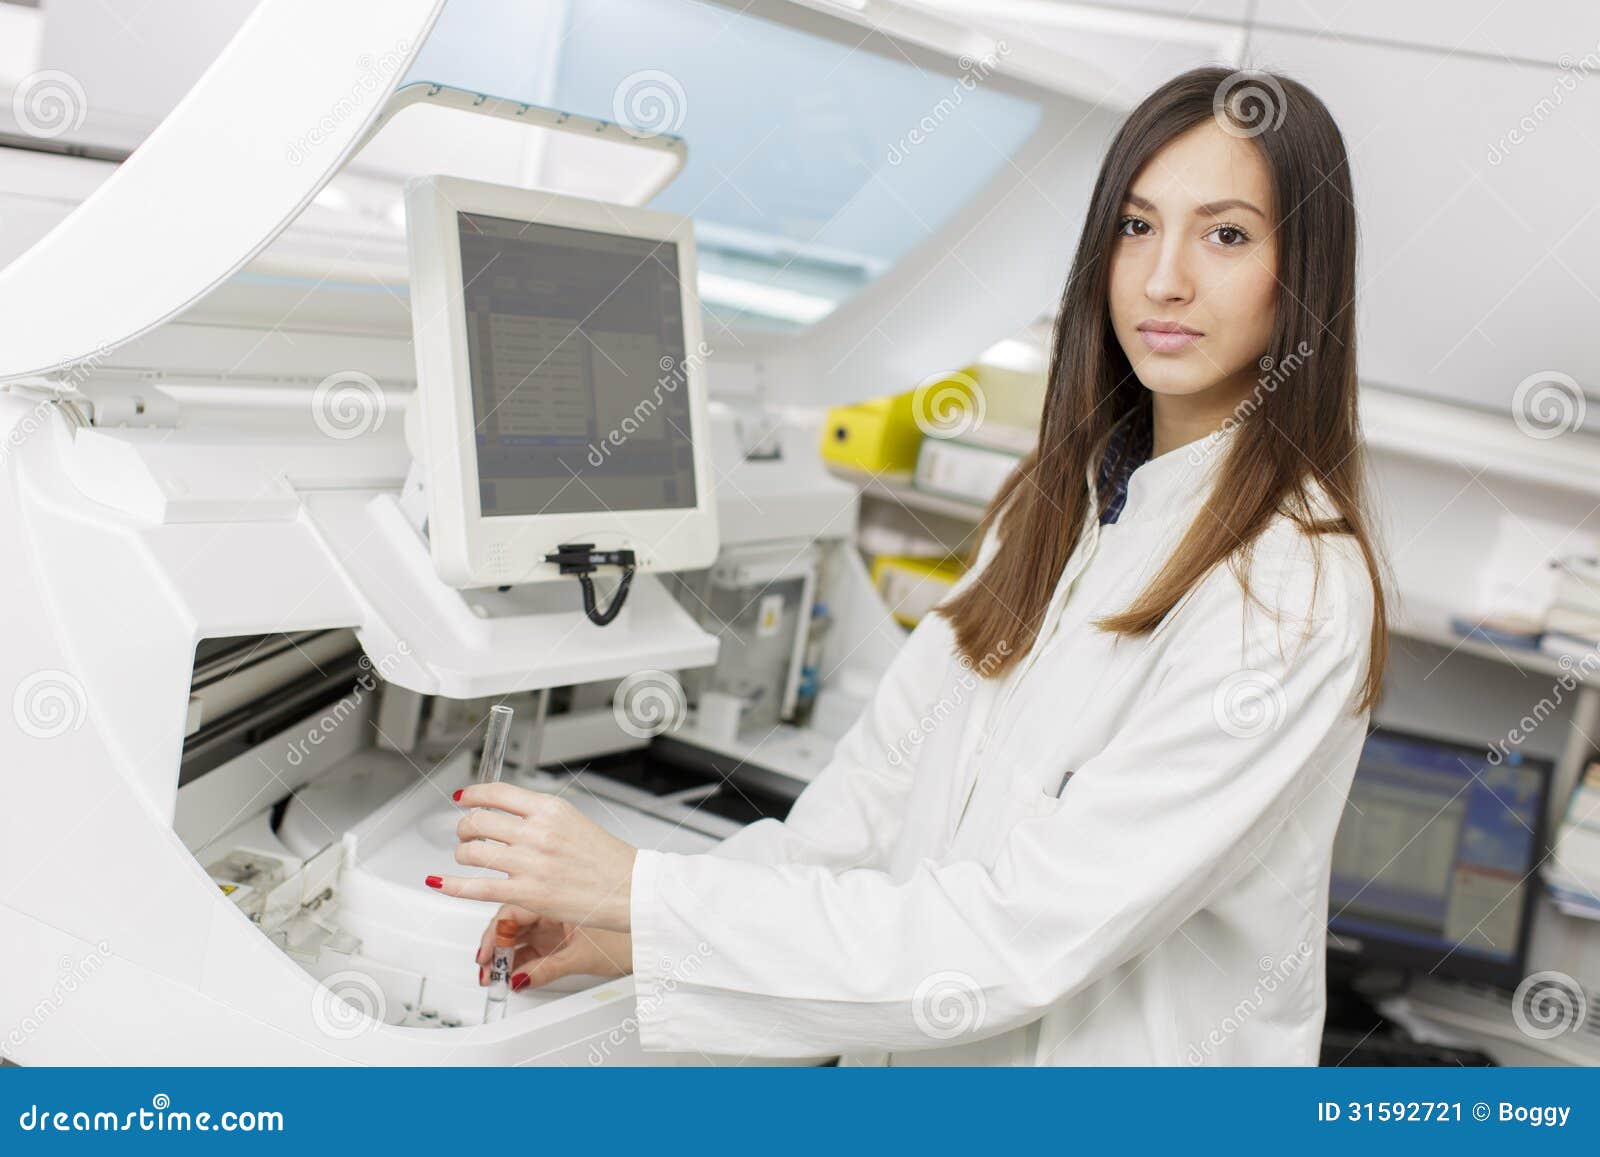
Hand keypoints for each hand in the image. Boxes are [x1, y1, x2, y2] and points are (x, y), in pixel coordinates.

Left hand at [427, 783, 638, 931]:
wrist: (630, 889)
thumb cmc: (609, 859)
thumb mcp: (574, 821)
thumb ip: (540, 817)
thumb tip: (507, 814)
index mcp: (550, 809)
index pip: (496, 793)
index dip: (472, 794)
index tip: (464, 798)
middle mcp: (537, 832)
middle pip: (479, 821)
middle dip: (465, 827)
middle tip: (465, 833)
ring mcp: (530, 863)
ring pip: (473, 852)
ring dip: (462, 854)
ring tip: (466, 857)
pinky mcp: (527, 894)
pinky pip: (477, 887)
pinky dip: (452, 885)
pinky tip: (439, 882)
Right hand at [474, 904, 633, 990]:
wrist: (653, 927)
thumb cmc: (628, 933)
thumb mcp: (582, 956)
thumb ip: (546, 969)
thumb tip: (519, 979)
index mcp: (557, 896)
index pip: (512, 911)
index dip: (493, 937)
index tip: (485, 957)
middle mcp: (555, 900)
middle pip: (512, 918)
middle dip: (495, 944)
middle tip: (485, 968)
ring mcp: (559, 913)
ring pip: (522, 927)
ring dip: (506, 949)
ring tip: (494, 972)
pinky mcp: (565, 925)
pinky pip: (536, 936)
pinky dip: (523, 952)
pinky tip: (514, 969)